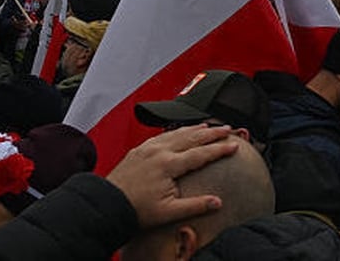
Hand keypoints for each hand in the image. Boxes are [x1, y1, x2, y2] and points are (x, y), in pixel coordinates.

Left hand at [106, 125, 238, 227]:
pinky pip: (160, 135)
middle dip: (212, 132)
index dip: (220, 149)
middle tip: (227, 128)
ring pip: (176, 132)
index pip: (201, 153)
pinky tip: (178, 131)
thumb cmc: (135, 210)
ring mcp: (147, 149)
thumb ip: (195, 205)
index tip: (234, 145)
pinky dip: (175, 131)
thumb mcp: (168, 213)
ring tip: (207, 125)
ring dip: (194, 128)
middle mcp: (159, 152)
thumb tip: (217, 202)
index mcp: (168, 165)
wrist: (105, 205)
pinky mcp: (137, 150)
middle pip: (191, 137)